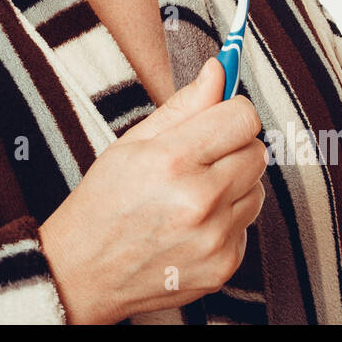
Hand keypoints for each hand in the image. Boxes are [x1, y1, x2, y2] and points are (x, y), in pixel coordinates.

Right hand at [38, 58, 266, 323]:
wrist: (84, 273)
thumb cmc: (105, 200)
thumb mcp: (132, 143)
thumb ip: (184, 105)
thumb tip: (220, 69)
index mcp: (172, 161)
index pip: (242, 119)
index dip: (233, 112)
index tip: (219, 117)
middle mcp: (199, 200)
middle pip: (257, 152)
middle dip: (234, 148)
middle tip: (199, 159)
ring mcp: (214, 238)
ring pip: (257, 190)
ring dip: (233, 186)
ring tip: (191, 195)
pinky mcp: (224, 266)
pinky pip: (247, 226)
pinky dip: (226, 221)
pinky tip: (191, 226)